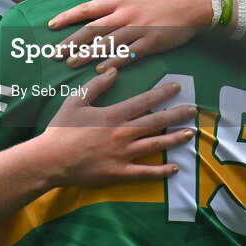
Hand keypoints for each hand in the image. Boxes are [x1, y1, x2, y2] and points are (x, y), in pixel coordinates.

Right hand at [36, 67, 197, 187]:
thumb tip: (114, 71)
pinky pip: (145, 173)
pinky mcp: (119, 173)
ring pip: (155, 145)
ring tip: (190, 134)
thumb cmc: (61, 129)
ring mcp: (123, 154)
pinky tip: (174, 167)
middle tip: (194, 110)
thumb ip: (96, 86)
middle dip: (177, 115)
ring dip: (175, 139)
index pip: (144, 101)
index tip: (177, 88)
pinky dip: (161, 171)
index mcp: (114, 115)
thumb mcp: (76, 101)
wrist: (51, 159)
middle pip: (156, 122)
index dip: (163, 94)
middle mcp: (123, 133)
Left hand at [47, 0, 212, 70]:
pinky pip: (128, 54)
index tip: (52, 25)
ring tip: (71, 63)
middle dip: (71, 42)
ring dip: (87, 54)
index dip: (68, 17)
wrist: (195, 3)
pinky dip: (113, 61)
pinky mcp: (151, 42)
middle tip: (56, 53)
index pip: (88, 8)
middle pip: (92, 29)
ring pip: (106, 44)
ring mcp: (138, 29)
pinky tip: (100, 69)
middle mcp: (126, 14)